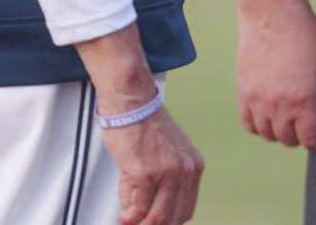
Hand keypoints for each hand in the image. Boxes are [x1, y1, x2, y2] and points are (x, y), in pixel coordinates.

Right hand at [99, 104, 203, 224]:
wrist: (132, 103)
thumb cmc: (144, 124)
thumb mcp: (168, 152)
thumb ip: (168, 178)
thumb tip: (150, 209)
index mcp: (194, 166)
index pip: (186, 209)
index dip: (168, 222)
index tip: (152, 223)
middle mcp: (185, 171)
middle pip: (173, 218)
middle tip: (136, 223)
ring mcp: (166, 173)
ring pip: (157, 219)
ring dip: (139, 223)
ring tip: (127, 220)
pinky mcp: (145, 174)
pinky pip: (137, 209)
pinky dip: (128, 216)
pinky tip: (122, 214)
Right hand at [237, 1, 315, 155]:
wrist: (272, 15)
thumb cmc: (307, 38)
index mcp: (304, 101)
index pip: (312, 141)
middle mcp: (278, 106)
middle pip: (290, 140)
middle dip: (304, 137)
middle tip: (312, 124)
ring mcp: (257, 102)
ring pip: (269, 135)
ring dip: (283, 132)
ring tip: (293, 117)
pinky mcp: (242, 94)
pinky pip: (249, 125)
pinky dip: (261, 126)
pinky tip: (272, 114)